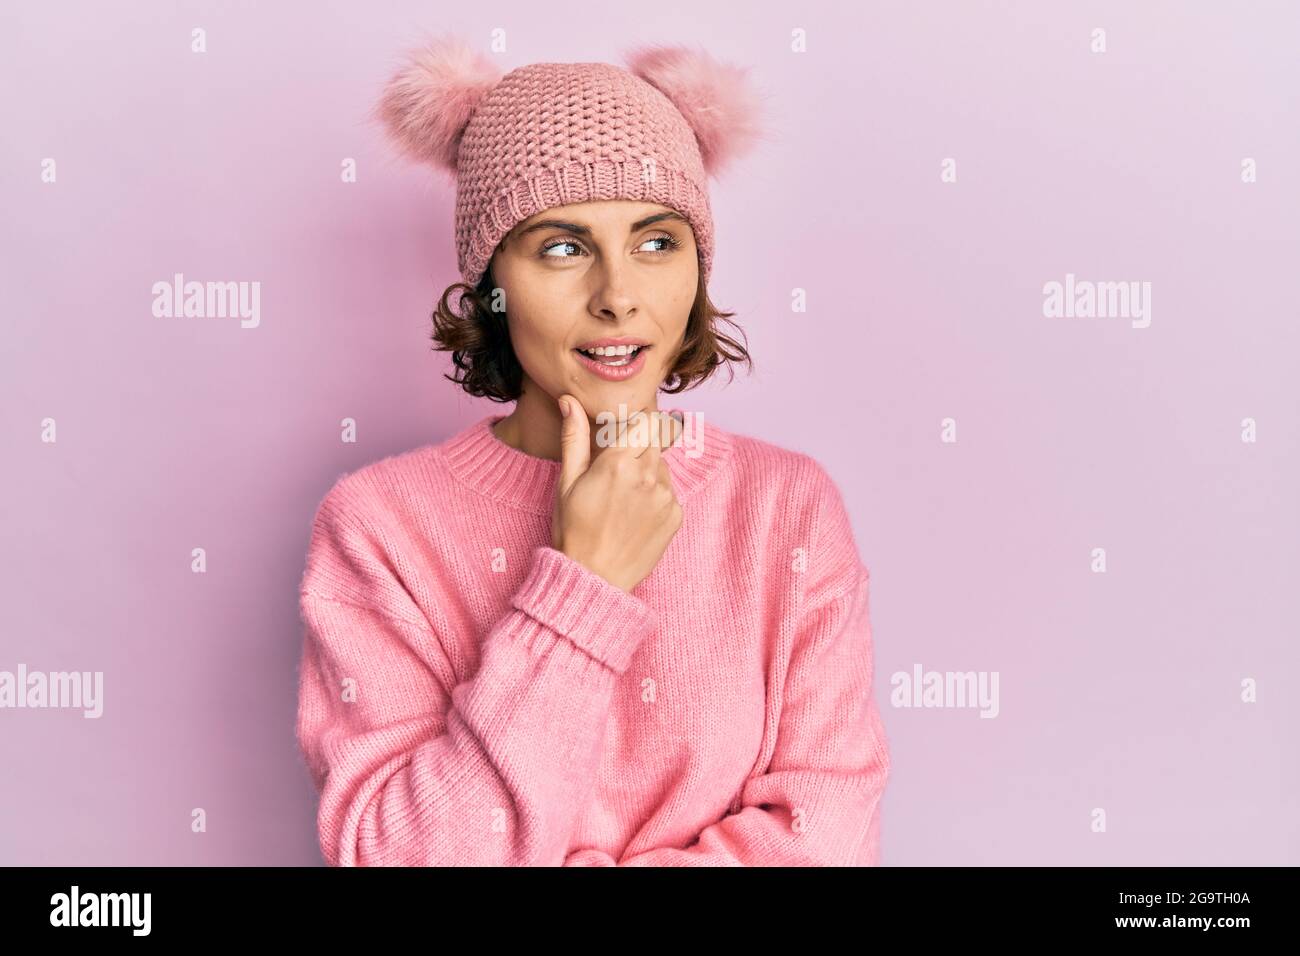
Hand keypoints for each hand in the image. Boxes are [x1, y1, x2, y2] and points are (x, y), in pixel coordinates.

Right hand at [550, 394, 683, 593]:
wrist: (594, 579)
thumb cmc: (573, 530)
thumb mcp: (566, 482)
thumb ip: (573, 438)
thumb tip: (569, 401)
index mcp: (618, 462)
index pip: (641, 420)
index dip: (632, 424)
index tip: (620, 436)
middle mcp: (648, 475)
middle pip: (653, 441)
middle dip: (637, 449)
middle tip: (616, 474)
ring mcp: (666, 496)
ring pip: (662, 466)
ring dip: (647, 473)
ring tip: (622, 500)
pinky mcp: (676, 515)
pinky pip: (669, 492)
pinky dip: (655, 497)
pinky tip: (634, 516)